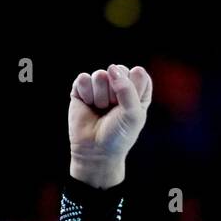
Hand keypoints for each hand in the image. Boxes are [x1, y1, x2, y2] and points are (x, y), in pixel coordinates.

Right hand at [68, 64, 151, 185]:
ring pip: (100, 75)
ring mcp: (100, 85)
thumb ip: (128, 90)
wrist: (96, 151)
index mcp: (137, 90)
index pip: (138, 73)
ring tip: (101, 110)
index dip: (133, 89)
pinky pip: (83, 79)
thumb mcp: (133, 115)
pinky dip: (86, 95)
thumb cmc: (118, 136)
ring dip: (100, 97)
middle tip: (113, 110)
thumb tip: (111, 69)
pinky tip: (88, 106)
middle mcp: (119, 84)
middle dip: (115, 93)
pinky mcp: (82, 88)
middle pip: (118, 70)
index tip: (129, 108)